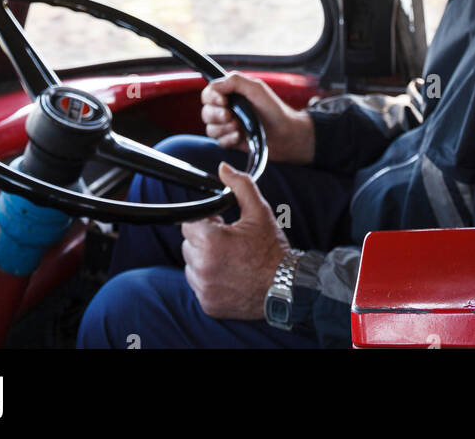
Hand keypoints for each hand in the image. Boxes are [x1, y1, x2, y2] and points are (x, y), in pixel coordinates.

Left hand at [181, 163, 290, 317]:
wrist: (286, 287)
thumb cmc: (272, 248)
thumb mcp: (259, 211)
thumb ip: (240, 185)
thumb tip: (223, 168)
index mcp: (211, 242)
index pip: (189, 224)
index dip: (206, 221)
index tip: (221, 224)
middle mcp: (203, 267)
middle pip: (188, 245)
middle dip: (204, 240)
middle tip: (228, 241)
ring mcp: (204, 289)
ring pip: (191, 266)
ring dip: (204, 260)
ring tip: (229, 258)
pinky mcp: (207, 305)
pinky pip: (198, 286)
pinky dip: (209, 280)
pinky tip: (229, 274)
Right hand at [200, 72, 314, 163]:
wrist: (287, 134)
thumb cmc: (274, 109)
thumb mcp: (256, 89)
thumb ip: (235, 81)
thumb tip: (214, 86)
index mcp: (232, 93)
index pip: (209, 93)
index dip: (212, 97)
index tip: (222, 101)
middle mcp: (228, 109)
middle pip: (206, 112)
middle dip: (216, 115)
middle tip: (230, 115)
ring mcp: (229, 126)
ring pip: (210, 128)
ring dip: (223, 128)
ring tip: (238, 127)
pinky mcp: (232, 141)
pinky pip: (219, 142)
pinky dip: (228, 139)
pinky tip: (240, 137)